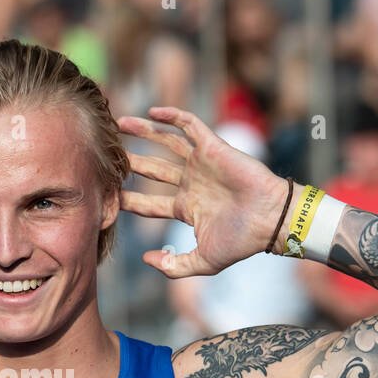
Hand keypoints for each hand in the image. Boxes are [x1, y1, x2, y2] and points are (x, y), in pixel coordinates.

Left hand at [117, 107, 291, 277]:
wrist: (271, 220)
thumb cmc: (242, 242)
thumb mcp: (203, 262)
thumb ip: (173, 266)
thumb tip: (145, 260)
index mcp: (187, 208)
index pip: (149, 203)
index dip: (128, 199)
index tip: (106, 196)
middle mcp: (191, 184)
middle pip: (153, 170)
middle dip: (130, 162)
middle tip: (107, 154)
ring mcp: (202, 164)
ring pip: (167, 143)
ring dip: (144, 133)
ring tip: (120, 123)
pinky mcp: (213, 147)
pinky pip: (190, 125)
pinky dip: (172, 116)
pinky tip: (152, 111)